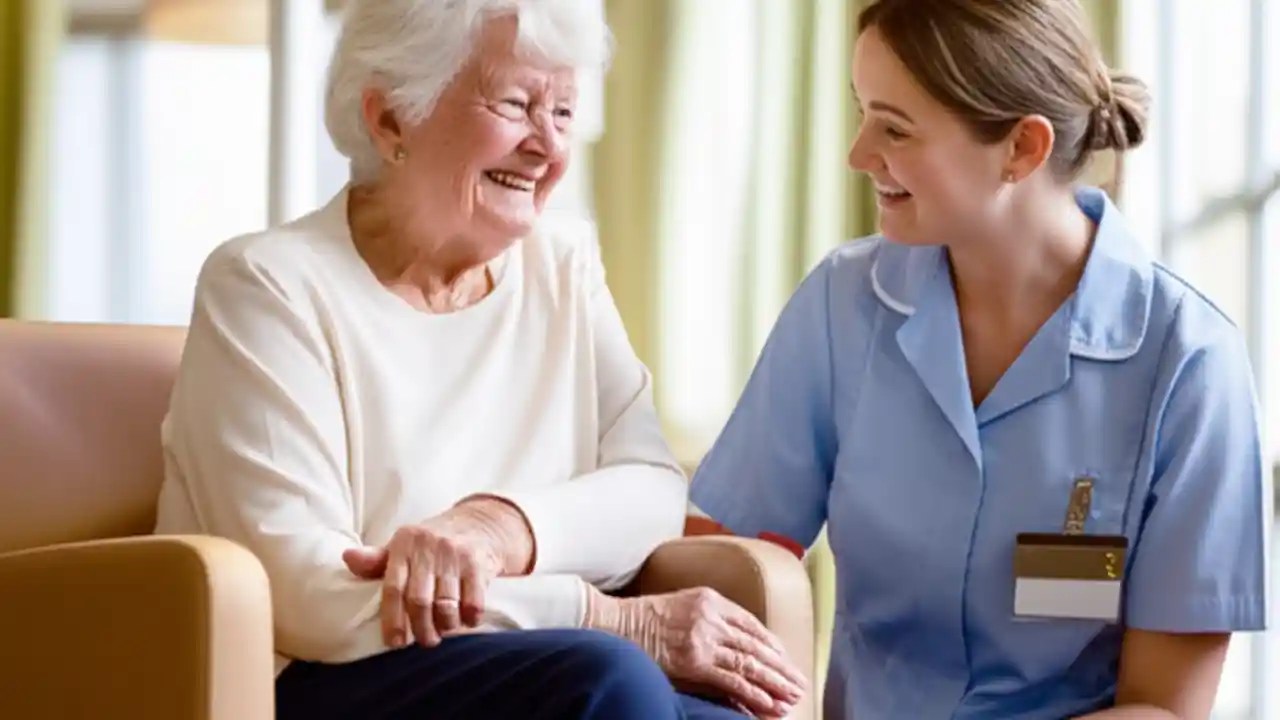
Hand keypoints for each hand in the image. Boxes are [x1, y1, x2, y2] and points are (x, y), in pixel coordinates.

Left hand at [343, 497, 533, 648]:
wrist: (480, 522)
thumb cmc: (431, 543)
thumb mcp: (402, 545)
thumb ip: (376, 559)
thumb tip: (347, 557)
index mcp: (404, 544)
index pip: (392, 587)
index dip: (392, 619)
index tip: (394, 642)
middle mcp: (429, 547)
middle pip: (419, 601)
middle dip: (421, 629)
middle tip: (424, 640)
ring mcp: (455, 555)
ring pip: (447, 606)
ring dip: (445, 627)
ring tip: (443, 631)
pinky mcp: (479, 563)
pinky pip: (473, 603)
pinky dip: (469, 619)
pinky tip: (465, 620)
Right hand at [585, 586, 806, 717]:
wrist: (612, 623)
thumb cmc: (640, 619)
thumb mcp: (679, 607)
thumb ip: (706, 621)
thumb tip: (730, 650)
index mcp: (710, 599)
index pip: (752, 625)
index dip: (772, 646)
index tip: (785, 661)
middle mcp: (711, 615)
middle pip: (757, 645)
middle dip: (781, 667)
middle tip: (800, 684)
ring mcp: (703, 637)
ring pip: (750, 663)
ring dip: (774, 683)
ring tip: (791, 698)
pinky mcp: (694, 659)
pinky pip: (732, 679)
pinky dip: (753, 693)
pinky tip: (768, 705)